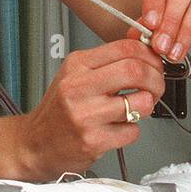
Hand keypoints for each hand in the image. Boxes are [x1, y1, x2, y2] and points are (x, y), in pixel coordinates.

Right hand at [17, 38, 166, 178]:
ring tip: (136, 108)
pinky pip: (132, 131)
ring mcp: (85, 114)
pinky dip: (132, 130)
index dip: (150, 56)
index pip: (125, 48)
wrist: (34, 144)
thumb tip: (146, 55)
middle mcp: (79, 87)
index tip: (155, 65)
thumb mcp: (75, 75)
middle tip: (156, 87)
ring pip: (141, 102)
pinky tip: (118, 128)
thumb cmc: (58, 110)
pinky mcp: (93, 140)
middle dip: (156, 79)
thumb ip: (107, 64)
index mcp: (77, 65)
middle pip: (135, 70)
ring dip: (147, 106)